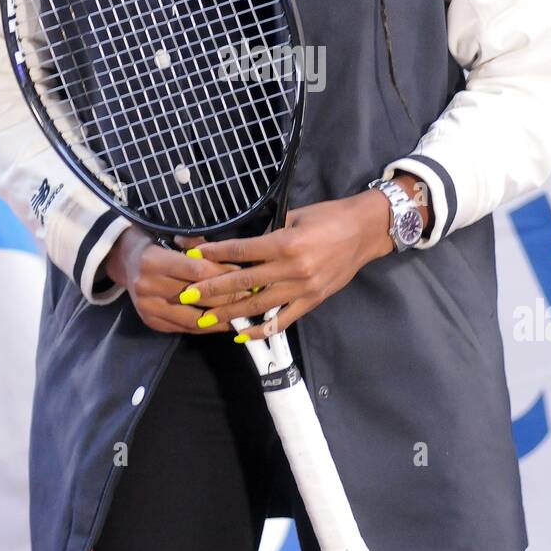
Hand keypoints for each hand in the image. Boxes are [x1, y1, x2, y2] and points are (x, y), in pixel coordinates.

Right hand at [103, 229, 255, 334]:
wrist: (124, 260)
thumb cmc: (156, 243)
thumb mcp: (174, 238)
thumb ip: (200, 250)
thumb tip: (236, 265)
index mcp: (152, 260)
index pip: (196, 271)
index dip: (223, 274)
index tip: (245, 276)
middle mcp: (147, 286)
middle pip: (197, 296)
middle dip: (228, 298)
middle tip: (252, 296)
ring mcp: (147, 307)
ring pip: (192, 318)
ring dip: (221, 318)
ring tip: (243, 313)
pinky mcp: (150, 321)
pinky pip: (184, 328)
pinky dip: (207, 327)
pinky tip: (224, 322)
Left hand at [169, 193, 394, 341]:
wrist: (364, 231)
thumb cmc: (328, 217)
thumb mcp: (295, 216)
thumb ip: (269, 232)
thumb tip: (240, 244)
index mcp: (286, 243)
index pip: (241, 251)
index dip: (214, 254)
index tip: (192, 257)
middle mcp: (292, 268)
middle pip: (243, 282)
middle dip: (212, 290)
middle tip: (186, 296)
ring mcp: (303, 288)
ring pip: (258, 305)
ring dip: (229, 313)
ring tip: (205, 319)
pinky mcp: (312, 301)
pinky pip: (282, 320)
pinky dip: (261, 329)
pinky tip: (241, 334)